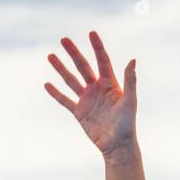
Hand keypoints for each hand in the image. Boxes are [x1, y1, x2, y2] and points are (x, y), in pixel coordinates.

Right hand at [44, 31, 136, 156]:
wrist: (117, 146)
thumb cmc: (127, 124)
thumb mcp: (129, 101)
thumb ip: (130, 81)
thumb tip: (133, 60)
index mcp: (110, 84)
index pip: (102, 60)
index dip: (97, 47)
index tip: (91, 33)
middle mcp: (97, 89)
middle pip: (83, 66)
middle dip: (74, 53)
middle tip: (63, 39)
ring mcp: (87, 100)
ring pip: (71, 80)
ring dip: (61, 68)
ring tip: (50, 56)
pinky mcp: (79, 112)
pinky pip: (65, 100)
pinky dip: (56, 93)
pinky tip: (46, 84)